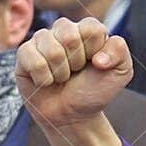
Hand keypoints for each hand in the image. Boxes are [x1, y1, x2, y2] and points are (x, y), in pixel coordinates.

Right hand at [15, 17, 131, 131]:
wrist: (72, 116)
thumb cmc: (94, 92)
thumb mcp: (120, 73)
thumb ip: (119, 53)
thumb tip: (98, 58)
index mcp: (87, 29)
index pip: (91, 28)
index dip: (93, 52)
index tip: (94, 65)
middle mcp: (64, 30)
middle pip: (69, 36)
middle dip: (75, 63)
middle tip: (75, 73)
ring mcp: (42, 41)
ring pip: (50, 47)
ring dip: (59, 72)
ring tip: (61, 78)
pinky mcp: (24, 54)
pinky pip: (31, 58)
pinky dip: (42, 77)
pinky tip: (46, 82)